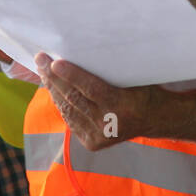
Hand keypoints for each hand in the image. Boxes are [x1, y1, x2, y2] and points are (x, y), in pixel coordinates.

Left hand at [35, 53, 160, 150]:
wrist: (155, 119)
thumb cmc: (144, 90)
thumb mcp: (133, 77)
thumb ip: (109, 72)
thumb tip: (80, 52)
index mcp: (123, 105)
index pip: (91, 89)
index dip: (71, 75)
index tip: (54, 62)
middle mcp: (109, 123)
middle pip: (75, 99)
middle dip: (54, 78)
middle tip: (40, 59)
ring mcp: (99, 136)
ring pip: (68, 110)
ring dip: (53, 90)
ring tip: (43, 72)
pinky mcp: (92, 143)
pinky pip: (71, 120)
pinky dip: (61, 104)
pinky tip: (53, 90)